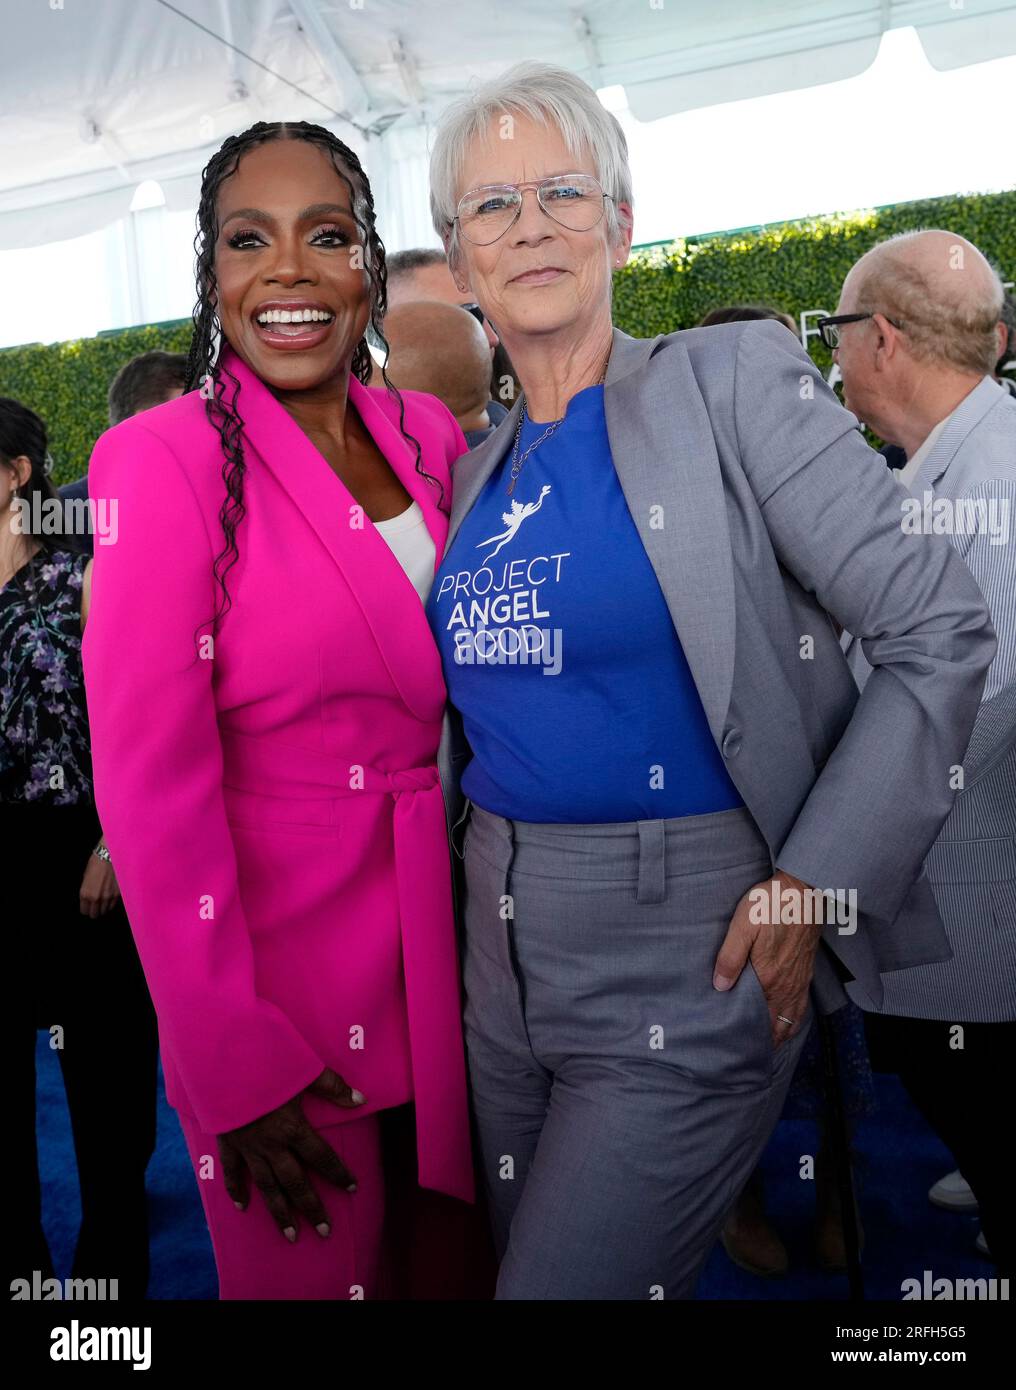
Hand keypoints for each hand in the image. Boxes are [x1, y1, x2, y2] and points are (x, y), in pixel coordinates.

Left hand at [78, 852, 121, 917]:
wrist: (110, 855)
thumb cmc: (96, 863)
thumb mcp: (85, 877)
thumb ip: (87, 890)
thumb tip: (89, 898)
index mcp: (85, 894)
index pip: (85, 911)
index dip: (86, 909)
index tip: (88, 907)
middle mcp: (96, 898)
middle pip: (95, 914)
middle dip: (94, 911)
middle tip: (95, 906)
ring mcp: (108, 897)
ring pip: (105, 911)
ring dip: (103, 908)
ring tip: (103, 901)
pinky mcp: (118, 894)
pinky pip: (113, 904)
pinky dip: (111, 903)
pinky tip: (110, 897)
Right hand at [218, 1067, 365, 1241]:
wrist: (224, 1066)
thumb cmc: (267, 1064)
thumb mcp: (304, 1070)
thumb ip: (333, 1086)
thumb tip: (361, 1099)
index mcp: (293, 1128)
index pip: (321, 1157)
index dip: (338, 1173)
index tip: (352, 1188)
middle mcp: (272, 1145)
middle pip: (295, 1183)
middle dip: (312, 1208)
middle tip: (325, 1231)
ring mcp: (248, 1148)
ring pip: (267, 1187)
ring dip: (280, 1212)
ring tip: (292, 1235)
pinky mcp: (229, 1144)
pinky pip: (232, 1172)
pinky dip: (236, 1190)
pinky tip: (242, 1207)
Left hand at [712, 870, 821, 1047]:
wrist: (806, 890)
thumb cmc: (771, 905)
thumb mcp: (743, 925)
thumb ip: (730, 957)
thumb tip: (720, 986)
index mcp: (769, 978)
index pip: (758, 1018)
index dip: (748, 1036)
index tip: (735, 1048)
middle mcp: (787, 985)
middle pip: (777, 1025)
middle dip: (763, 1042)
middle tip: (747, 1053)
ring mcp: (799, 980)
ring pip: (792, 1020)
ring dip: (779, 1034)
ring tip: (765, 1045)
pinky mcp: (806, 972)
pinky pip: (801, 1007)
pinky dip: (793, 1021)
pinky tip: (784, 1021)